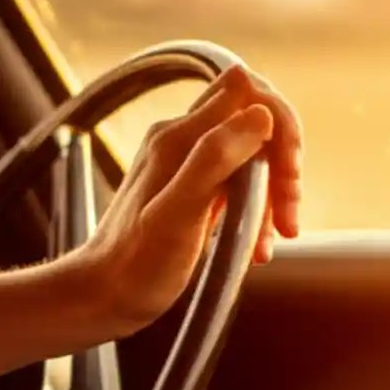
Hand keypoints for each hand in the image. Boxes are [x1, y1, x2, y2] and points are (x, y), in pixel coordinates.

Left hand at [62, 65, 303, 334]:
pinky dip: (259, 210)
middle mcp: (182, 139)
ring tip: (279, 237)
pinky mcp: (193, 187)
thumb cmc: (137, 266)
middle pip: (256, 122)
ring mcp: (187, 162)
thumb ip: (215, 157)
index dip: (281, 127)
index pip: (248, 92)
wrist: (101, 297)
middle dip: (283, 166)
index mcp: (178, 137)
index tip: (286, 177)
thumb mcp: (179, 213)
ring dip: (276, 193)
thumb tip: (261, 113)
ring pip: (253, 155)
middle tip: (288, 218)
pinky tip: (258, 245)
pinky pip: (241, 182)